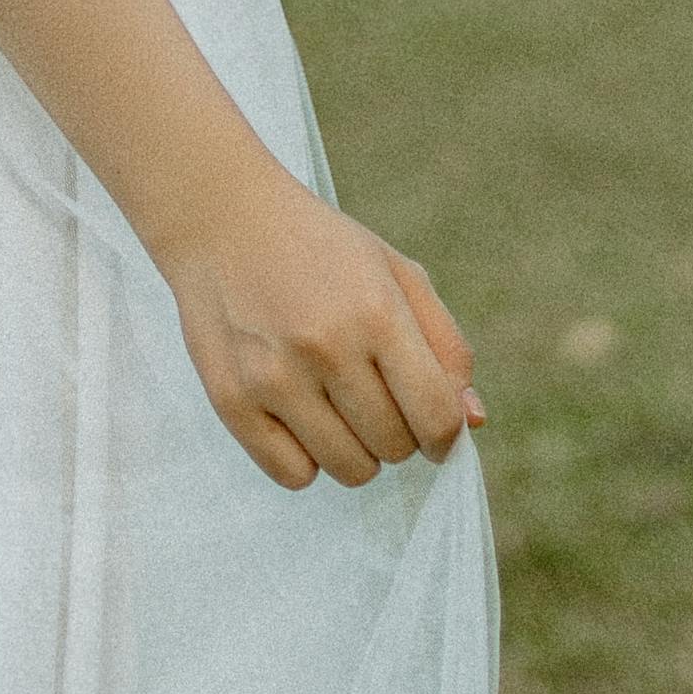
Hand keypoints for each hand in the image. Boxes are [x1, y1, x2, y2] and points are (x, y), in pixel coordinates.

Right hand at [156, 166, 483, 489]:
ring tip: (338, 407)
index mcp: (376, 312)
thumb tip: (471, 421)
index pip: (436, 416)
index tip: (433, 429)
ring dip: (356, 451)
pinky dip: (306, 459)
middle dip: (398, 434)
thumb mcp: (395, 272)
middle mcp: (325, 347)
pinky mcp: (232, 400)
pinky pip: (294, 474)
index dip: (445, 436)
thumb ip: (444, 345)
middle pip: (394, 447)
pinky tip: (300, 417)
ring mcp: (274, 377)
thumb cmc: (321, 248)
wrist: (221, 219)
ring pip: (349, 469)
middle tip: (374, 397)